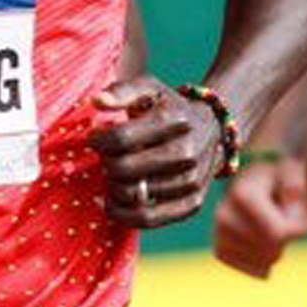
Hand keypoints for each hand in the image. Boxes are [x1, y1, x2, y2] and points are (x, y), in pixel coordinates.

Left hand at [88, 76, 222, 228]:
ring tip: (116, 173)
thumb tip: (97, 102)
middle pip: (123, 169)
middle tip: (107, 158)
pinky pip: (149, 219)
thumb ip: (121, 90)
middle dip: (106, 164)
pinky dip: (124, 215)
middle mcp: (187, 152)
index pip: (120, 138)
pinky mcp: (192, 204)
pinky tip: (114, 202)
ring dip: (114, 187)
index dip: (98, 141)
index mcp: (174, 120)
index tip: (95, 139)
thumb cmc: (169, 108)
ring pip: (133, 196)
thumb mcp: (149, 88)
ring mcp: (191, 180)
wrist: (212, 130)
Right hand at [213, 156, 306, 278]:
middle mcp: (223, 215)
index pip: (276, 233)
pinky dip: (270, 260)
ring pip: (266, 262)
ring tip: (273, 225)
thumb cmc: (280, 180)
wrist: (260, 186)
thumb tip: (291, 203)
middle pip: (271, 250)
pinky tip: (265, 240)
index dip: (297, 230)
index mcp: (240, 193)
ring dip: (279, 249)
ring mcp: (218, 235)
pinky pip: (258, 271)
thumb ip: (295, 183)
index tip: (300, 215)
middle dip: (287, 240)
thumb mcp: (292, 172)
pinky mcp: (220, 251)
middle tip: (285, 218)